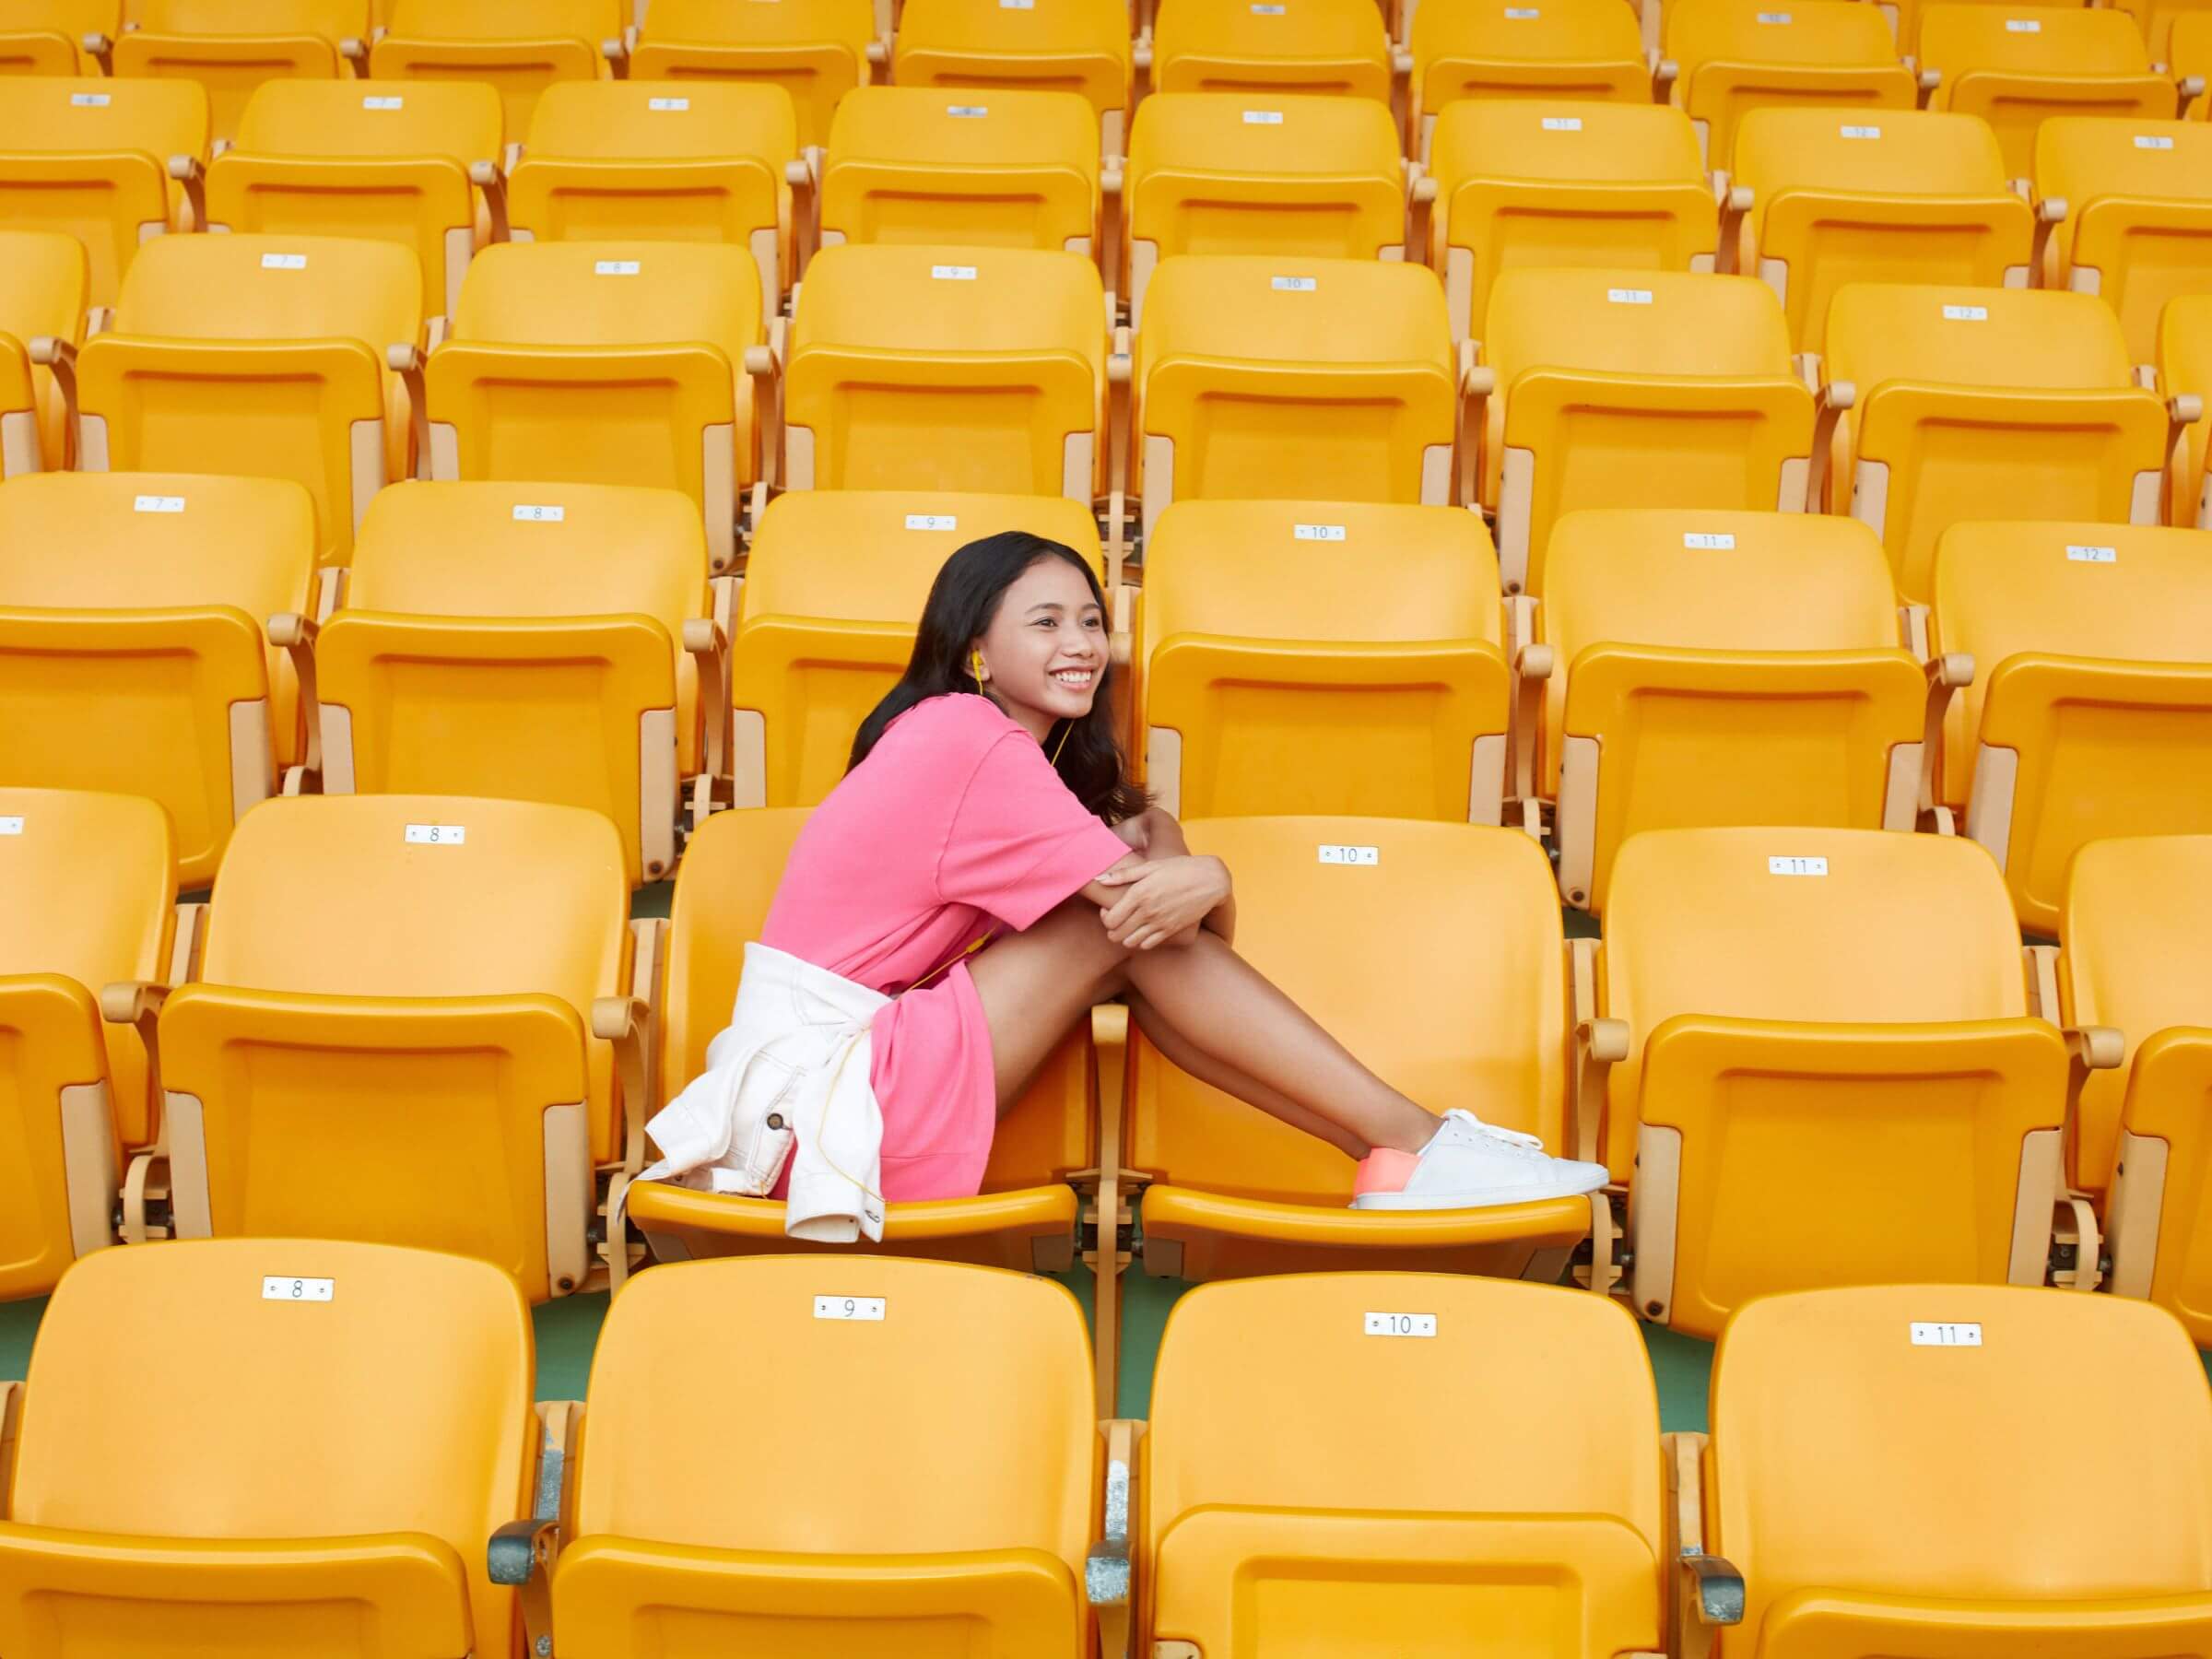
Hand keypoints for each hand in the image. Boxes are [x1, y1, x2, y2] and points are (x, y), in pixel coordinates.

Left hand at [1093, 855, 1229, 949]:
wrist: (1210, 880)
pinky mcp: (1171, 930)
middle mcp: (1147, 911)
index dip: (1105, 917)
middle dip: (1112, 930)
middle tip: (1117, 921)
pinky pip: (1148, 945)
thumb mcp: (1151, 866)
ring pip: (1130, 942)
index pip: (1110, 918)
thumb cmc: (1179, 868)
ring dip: (1125, 938)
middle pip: (1117, 934)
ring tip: (1129, 927)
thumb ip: (1124, 874)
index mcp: (1139, 893)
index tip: (1109, 910)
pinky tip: (1144, 931)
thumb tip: (1099, 879)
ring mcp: (1160, 923)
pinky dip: (1141, 942)